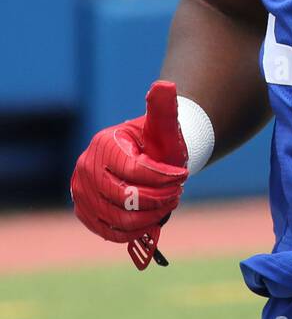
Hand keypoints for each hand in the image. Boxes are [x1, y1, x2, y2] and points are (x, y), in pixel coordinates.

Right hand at [70, 82, 187, 262]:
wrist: (146, 157)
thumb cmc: (158, 142)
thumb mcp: (164, 124)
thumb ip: (164, 107)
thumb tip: (164, 86)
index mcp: (104, 144)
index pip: (136, 171)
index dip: (164, 178)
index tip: (183, 176)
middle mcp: (86, 168)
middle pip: (128, 197)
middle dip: (160, 198)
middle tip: (176, 192)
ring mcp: (81, 192)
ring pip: (121, 219)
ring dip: (151, 215)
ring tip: (166, 203)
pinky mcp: (84, 213)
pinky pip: (110, 232)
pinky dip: (135, 230)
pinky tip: (151, 217)